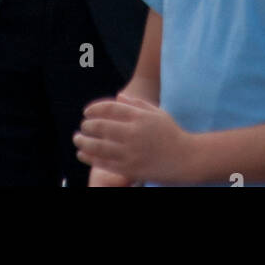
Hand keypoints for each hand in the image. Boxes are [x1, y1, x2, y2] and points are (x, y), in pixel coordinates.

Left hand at [75, 96, 193, 184]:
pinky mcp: (131, 169)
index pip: (109, 109)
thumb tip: (118, 96)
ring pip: (100, 147)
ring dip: (85, 143)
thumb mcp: (156, 113)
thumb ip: (136, 104)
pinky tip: (84, 155)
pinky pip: (107, 163)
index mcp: (139, 117)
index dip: (94, 109)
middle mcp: (133, 133)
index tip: (86, 112)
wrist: (186, 158)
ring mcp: (132, 152)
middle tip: (82, 127)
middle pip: (102, 127)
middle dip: (88, 126)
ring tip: (77, 140)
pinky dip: (92, 159)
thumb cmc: (171, 133)